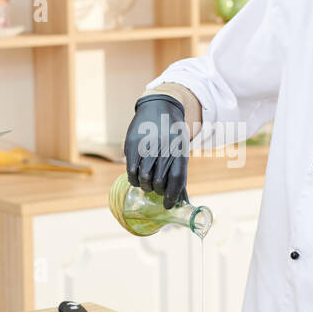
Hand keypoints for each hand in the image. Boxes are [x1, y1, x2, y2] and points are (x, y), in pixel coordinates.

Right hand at [124, 93, 189, 208]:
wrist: (159, 106)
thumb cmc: (172, 133)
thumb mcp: (181, 147)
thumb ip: (178, 170)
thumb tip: (179, 198)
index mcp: (179, 149)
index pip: (177, 178)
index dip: (172, 195)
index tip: (169, 205)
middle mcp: (163, 147)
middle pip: (159, 181)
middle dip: (158, 191)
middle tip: (157, 191)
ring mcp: (146, 145)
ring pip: (144, 179)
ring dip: (145, 187)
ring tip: (147, 185)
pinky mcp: (132, 144)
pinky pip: (131, 171)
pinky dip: (134, 179)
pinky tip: (137, 178)